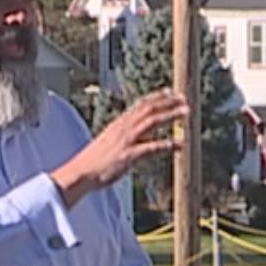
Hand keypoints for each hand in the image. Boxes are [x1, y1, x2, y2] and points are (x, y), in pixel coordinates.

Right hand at [51, 91, 188, 205]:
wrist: (80, 173)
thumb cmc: (92, 163)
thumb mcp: (108, 144)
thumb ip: (121, 138)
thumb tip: (130, 138)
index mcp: (118, 124)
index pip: (140, 105)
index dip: (156, 97)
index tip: (169, 92)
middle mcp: (123, 128)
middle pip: (148, 109)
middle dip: (167, 102)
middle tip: (183, 98)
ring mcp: (126, 140)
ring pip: (152, 122)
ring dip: (170, 115)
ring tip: (186, 113)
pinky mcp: (129, 155)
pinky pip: (151, 147)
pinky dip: (167, 144)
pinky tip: (180, 145)